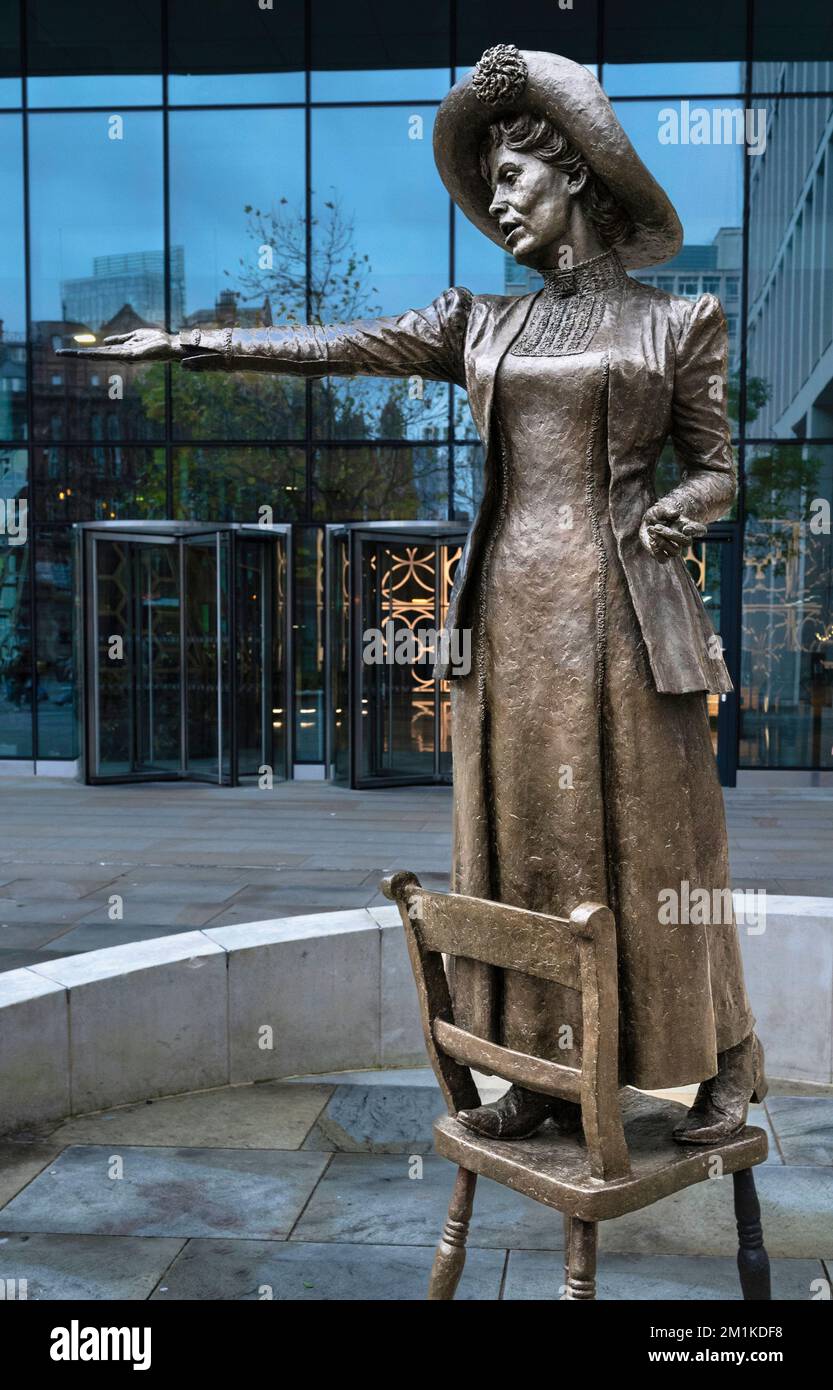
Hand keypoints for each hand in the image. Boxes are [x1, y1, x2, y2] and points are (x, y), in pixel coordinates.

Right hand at [57, 329, 181, 361]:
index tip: (67, 351)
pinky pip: (113, 355)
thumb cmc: (155, 341)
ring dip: (84, 355)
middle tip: (58, 353)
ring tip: (68, 353)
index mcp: (119, 351)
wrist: (170, 345)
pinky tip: (90, 354)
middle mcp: (119, 356)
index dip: (83, 352)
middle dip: (76, 355)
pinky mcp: (131, 356)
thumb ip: (120, 339)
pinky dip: (100, 354)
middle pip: (95, 356)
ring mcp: (124, 358)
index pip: (98, 352)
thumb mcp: (134, 336)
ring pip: (100, 356)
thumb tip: (105, 342)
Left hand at [639, 500, 705, 562]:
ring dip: (662, 542)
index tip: (686, 528)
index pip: (700, 530)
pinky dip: (656, 550)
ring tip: (651, 530)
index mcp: (687, 526)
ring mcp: (674, 549)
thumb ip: (668, 512)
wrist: (648, 523)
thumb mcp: (661, 510)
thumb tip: (676, 513)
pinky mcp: (663, 556)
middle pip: (687, 542)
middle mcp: (683, 540)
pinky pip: (663, 559)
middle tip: (657, 526)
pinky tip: (651, 540)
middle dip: (671, 535)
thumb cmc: (658, 515)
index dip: (696, 530)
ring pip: (675, 553)